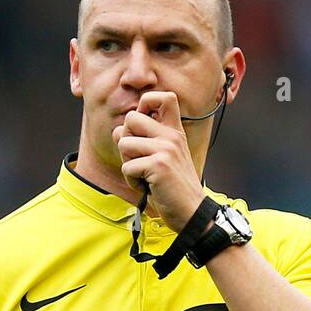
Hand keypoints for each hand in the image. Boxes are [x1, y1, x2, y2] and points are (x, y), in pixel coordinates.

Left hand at [112, 91, 206, 232]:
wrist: (192, 213)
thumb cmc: (174, 190)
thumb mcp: (161, 160)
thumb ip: (141, 143)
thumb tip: (117, 131)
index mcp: (175, 132)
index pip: (163, 97)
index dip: (145, 103)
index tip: (143, 126)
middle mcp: (171, 136)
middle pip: (131, 118)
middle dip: (126, 141)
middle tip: (139, 160)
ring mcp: (166, 149)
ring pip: (124, 143)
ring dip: (127, 164)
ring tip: (143, 176)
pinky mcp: (158, 165)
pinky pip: (127, 166)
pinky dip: (132, 181)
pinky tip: (146, 187)